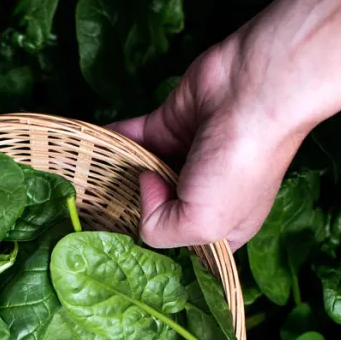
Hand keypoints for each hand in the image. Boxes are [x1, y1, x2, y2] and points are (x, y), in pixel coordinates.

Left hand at [108, 37, 306, 249]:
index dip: (163, 245)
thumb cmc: (238, 166)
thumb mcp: (201, 224)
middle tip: (98, 217)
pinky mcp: (169, 124)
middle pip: (158, 209)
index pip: (185, 246)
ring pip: (142, 172)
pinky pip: (133, 138)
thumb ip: (159, 229)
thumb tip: (141, 186)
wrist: (253, 93)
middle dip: (133, 212)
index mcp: (222, 226)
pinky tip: (90, 148)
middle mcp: (204, 193)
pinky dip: (113, 141)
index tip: (135, 246)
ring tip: (87, 184)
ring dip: (118, 175)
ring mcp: (185, 157)